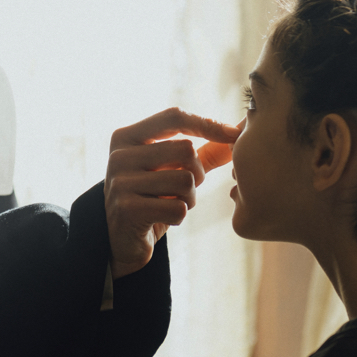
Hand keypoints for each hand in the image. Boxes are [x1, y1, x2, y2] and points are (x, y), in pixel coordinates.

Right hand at [104, 108, 240, 278]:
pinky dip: (179, 216)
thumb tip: (237, 134)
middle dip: (196, 172)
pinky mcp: (128, 209)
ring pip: (185, 180)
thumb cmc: (150, 197)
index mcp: (127, 137)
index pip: (174, 117)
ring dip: (189, 197)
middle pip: (186, 149)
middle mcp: (120, 155)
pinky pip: (178, 208)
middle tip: (184, 187)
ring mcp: (121, 182)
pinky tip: (164, 218)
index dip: (207, 123)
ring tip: (173, 202)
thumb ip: (202, 152)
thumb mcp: (170, 169)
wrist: (119, 238)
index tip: (233, 134)